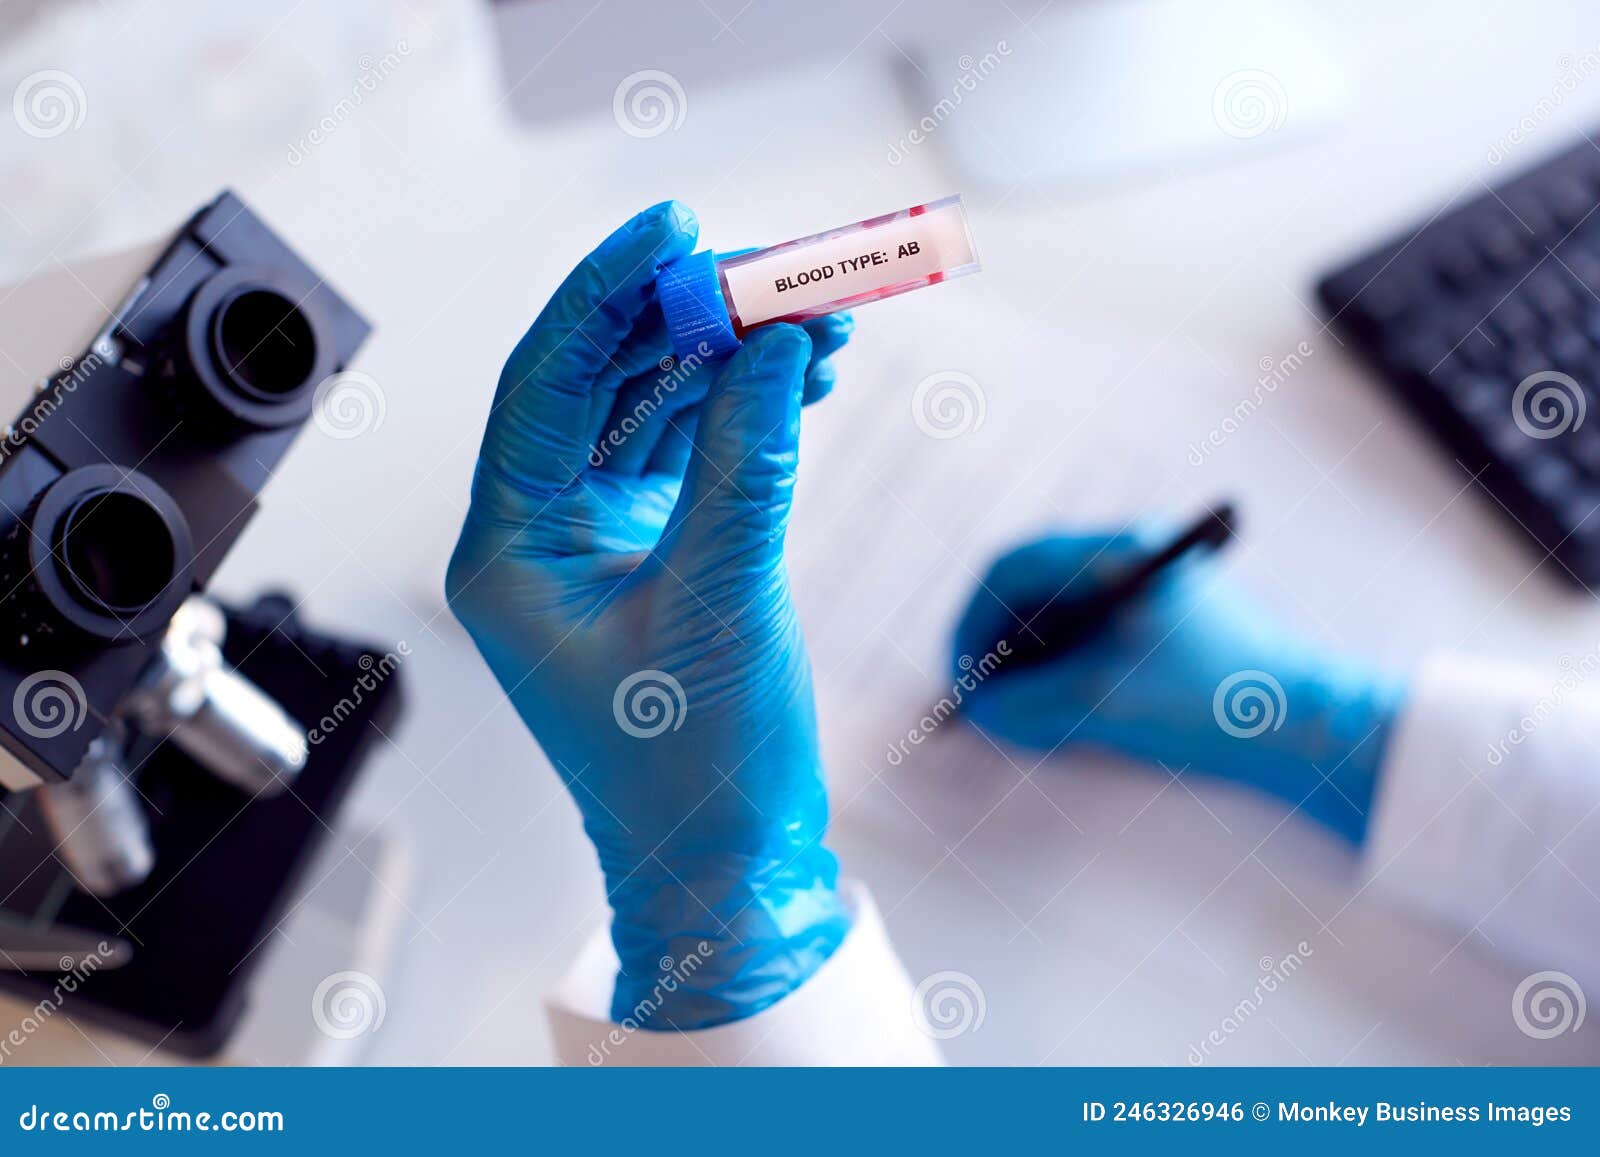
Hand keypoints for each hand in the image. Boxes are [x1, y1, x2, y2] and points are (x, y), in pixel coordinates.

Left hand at [447, 203, 852, 1028]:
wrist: (728, 861)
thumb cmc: (693, 767)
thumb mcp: (720, 603)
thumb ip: (747, 466)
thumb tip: (776, 344)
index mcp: (509, 549)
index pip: (545, 382)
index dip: (609, 293)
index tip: (678, 228)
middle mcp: (542, 531)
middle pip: (609, 380)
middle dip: (693, 315)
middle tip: (779, 268)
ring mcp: (603, 537)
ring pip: (662, 407)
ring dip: (737, 356)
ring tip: (822, 313)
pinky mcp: (663, 548)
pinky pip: (701, 449)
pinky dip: (753, 407)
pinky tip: (807, 372)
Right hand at [952, 527, 1405, 841]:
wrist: (1310, 728)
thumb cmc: (1212, 700)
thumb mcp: (1100, 702)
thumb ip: (1026, 703)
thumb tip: (982, 709)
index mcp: (1118, 551)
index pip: (1011, 569)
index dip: (972, 625)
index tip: (965, 679)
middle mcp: (1132, 555)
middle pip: (1032, 587)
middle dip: (996, 644)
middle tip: (981, 697)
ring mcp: (1149, 586)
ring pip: (1059, 614)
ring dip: (1027, 661)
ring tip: (1018, 710)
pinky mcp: (1164, 622)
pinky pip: (1090, 635)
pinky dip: (1062, 670)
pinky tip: (1060, 709)